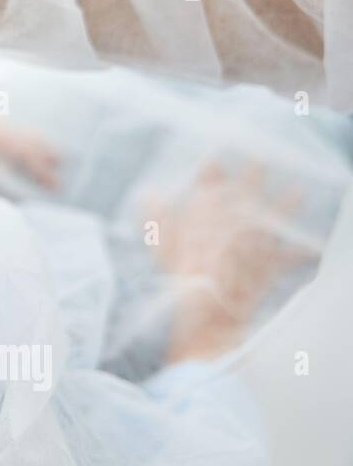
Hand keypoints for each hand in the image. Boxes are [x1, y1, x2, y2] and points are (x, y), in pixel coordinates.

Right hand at [146, 163, 310, 361]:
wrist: (212, 308)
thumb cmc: (182, 276)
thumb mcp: (162, 246)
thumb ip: (158, 216)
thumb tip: (149, 192)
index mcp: (208, 212)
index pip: (210, 182)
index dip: (212, 168)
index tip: (213, 157)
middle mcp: (238, 219)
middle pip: (247, 190)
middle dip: (255, 172)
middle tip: (262, 156)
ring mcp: (259, 238)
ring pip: (277, 215)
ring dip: (288, 204)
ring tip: (298, 191)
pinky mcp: (273, 261)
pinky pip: (294, 256)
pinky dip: (305, 254)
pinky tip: (315, 250)